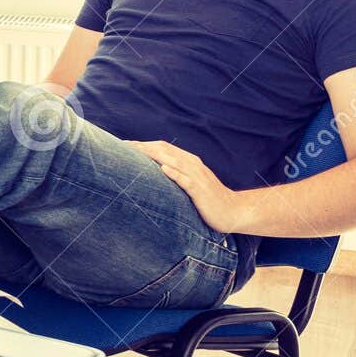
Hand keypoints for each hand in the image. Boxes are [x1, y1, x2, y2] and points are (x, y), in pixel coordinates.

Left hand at [126, 140, 249, 233]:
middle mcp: (192, 165)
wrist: (234, 211)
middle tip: (122, 146)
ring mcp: (197, 177)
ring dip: (155, 156)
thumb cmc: (207, 198)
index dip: (142, 144)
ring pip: (174, 161)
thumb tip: (150, 172)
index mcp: (187, 161)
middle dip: (142, 147)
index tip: (122, 145)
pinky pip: (188, 181)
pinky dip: (176, 174)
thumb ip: (173, 174)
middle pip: (164, 150)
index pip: (161, 147)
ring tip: (136, 152)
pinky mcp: (201, 191)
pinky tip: (164, 169)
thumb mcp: (188, 182)